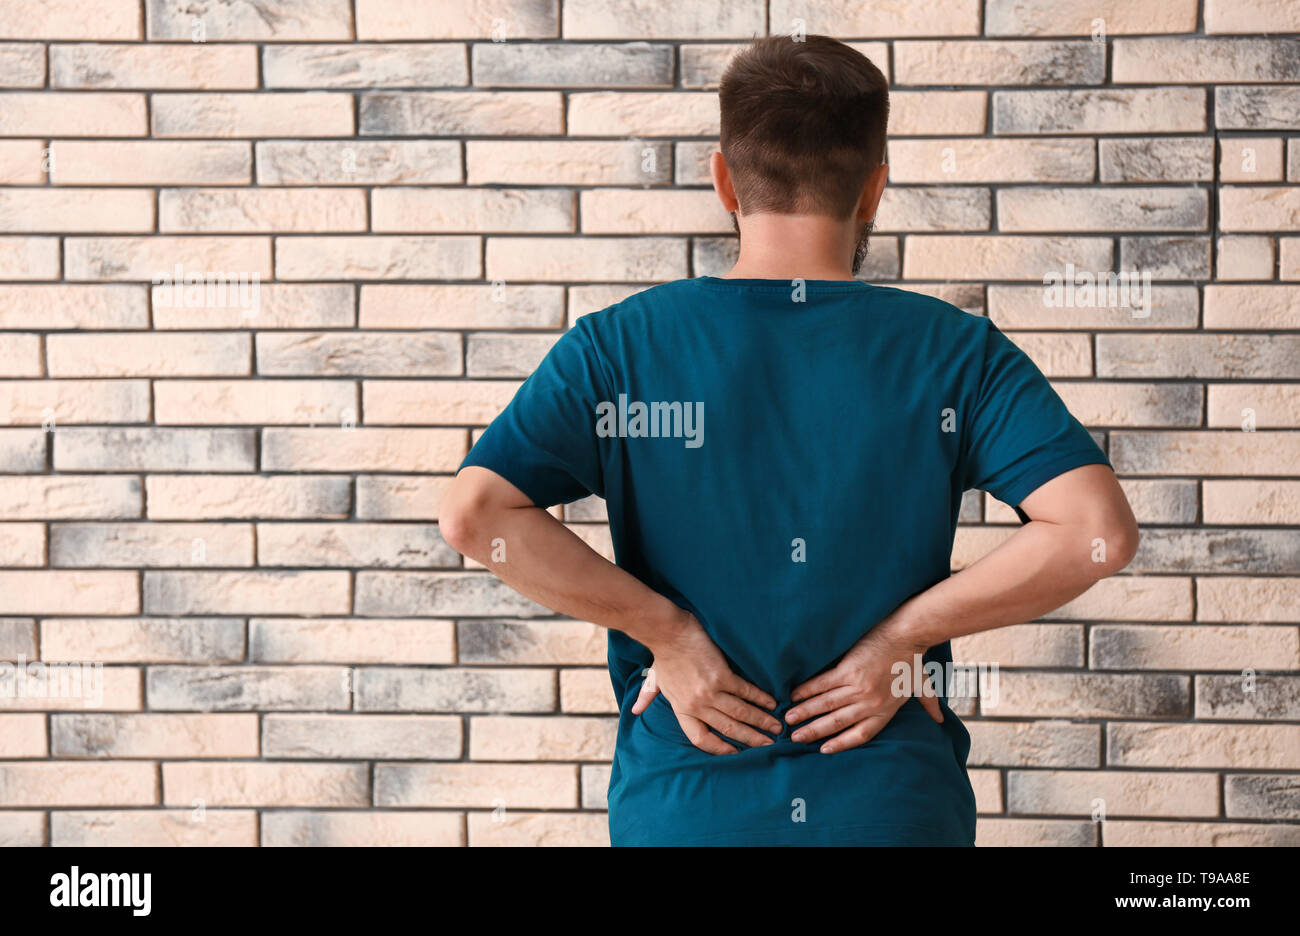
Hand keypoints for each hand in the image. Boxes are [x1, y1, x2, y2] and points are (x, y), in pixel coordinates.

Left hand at [633, 611, 781, 753]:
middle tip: (769, 744)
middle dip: (751, 738)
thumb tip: (635, 711)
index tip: (736, 753)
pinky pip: (745, 692)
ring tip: (777, 727)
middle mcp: (696, 705)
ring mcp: (710, 691)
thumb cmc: (663, 654)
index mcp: (681, 709)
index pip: (701, 739)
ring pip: (740, 713)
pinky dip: (760, 699)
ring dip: (761, 721)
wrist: (667, 631)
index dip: (719, 749)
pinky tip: (772, 703)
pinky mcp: (721, 675)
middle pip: (728, 729)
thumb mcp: (655, 680)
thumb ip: (648, 697)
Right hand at [785, 614, 943, 753]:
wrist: (906, 634)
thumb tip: (940, 721)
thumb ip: (928, 705)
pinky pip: (822, 684)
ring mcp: (857, 686)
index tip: (823, 750)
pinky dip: (807, 691)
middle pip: (837, 722)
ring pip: (826, 705)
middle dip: (814, 732)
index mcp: (885, 709)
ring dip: (805, 713)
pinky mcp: (847, 669)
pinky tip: (794, 696)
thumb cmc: (913, 659)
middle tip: (795, 739)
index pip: (859, 734)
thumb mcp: (922, 686)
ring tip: (789, 721)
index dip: (840, 744)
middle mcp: (870, 702)